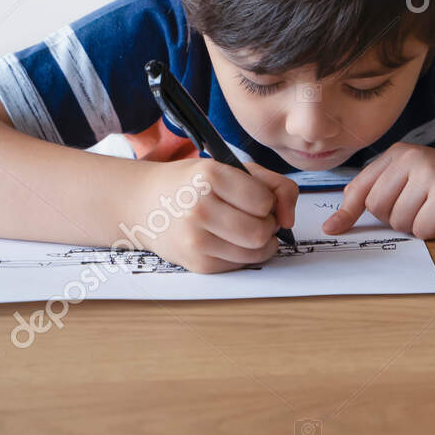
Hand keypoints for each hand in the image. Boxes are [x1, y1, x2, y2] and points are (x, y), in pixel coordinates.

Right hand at [121, 160, 297, 273]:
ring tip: (245, 229)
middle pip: (261, 232)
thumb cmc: (194, 184)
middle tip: (256, 218)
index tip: (256, 198)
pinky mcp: (197, 264)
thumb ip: (274, 185)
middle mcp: (199, 208)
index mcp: (210, 176)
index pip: (264, 201)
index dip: (268, 202)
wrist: (145, 203)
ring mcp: (195, 240)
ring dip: (260, 243)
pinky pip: (240, 265)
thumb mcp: (232, 168)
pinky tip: (228, 241)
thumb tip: (288, 219)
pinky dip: (243, 255)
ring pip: (255, 253)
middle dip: (268, 226)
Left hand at [321, 143, 434, 240]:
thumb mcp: (414, 179)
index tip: (333, 229)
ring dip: (418, 226)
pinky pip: (423, 230)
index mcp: (399, 153)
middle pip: (378, 208)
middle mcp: (412, 159)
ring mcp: (430, 175)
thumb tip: (338, 217)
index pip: (361, 186)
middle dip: (397, 219)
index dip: (347, 211)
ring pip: (400, 222)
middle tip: (422, 209)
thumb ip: (381, 191)